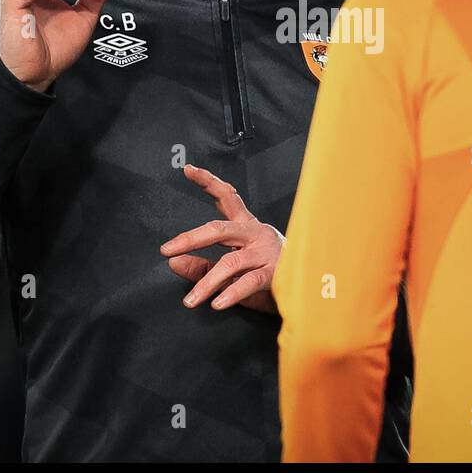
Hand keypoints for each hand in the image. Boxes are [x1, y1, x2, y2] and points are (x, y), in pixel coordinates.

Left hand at [160, 164, 284, 313]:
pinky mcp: (274, 274)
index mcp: (246, 226)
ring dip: (207, 283)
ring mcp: (265, 253)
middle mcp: (255, 234)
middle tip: (168, 249)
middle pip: (220, 229)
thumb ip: (201, 266)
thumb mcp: (229, 270)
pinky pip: (248, 282)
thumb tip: (173, 262)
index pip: (227, 197)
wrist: (303, 289)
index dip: (208, 181)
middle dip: (191, 238)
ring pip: (230, 263)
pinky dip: (230, 293)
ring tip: (190, 300)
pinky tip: (216, 303)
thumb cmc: (265, 276)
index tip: (188, 169)